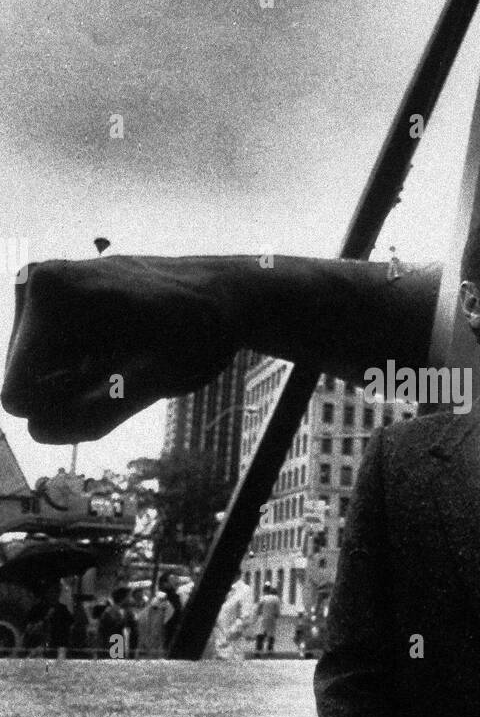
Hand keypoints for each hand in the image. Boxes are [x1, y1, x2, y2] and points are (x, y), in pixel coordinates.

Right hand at [2, 255, 243, 442]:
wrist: (221, 294)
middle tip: (134, 364)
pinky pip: (49, 363)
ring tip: (130, 352)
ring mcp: (39, 292)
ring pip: (38, 378)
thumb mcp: (160, 377)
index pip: (20, 396)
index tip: (123, 378)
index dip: (70, 410)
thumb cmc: (199, 330)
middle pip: (28, 386)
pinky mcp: (49, 304)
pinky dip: (83, 370)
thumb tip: (37, 431)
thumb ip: (98, 411)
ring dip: (82, 384)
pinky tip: (120, 347)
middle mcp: (34, 285)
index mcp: (52, 296)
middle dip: (77, 393)